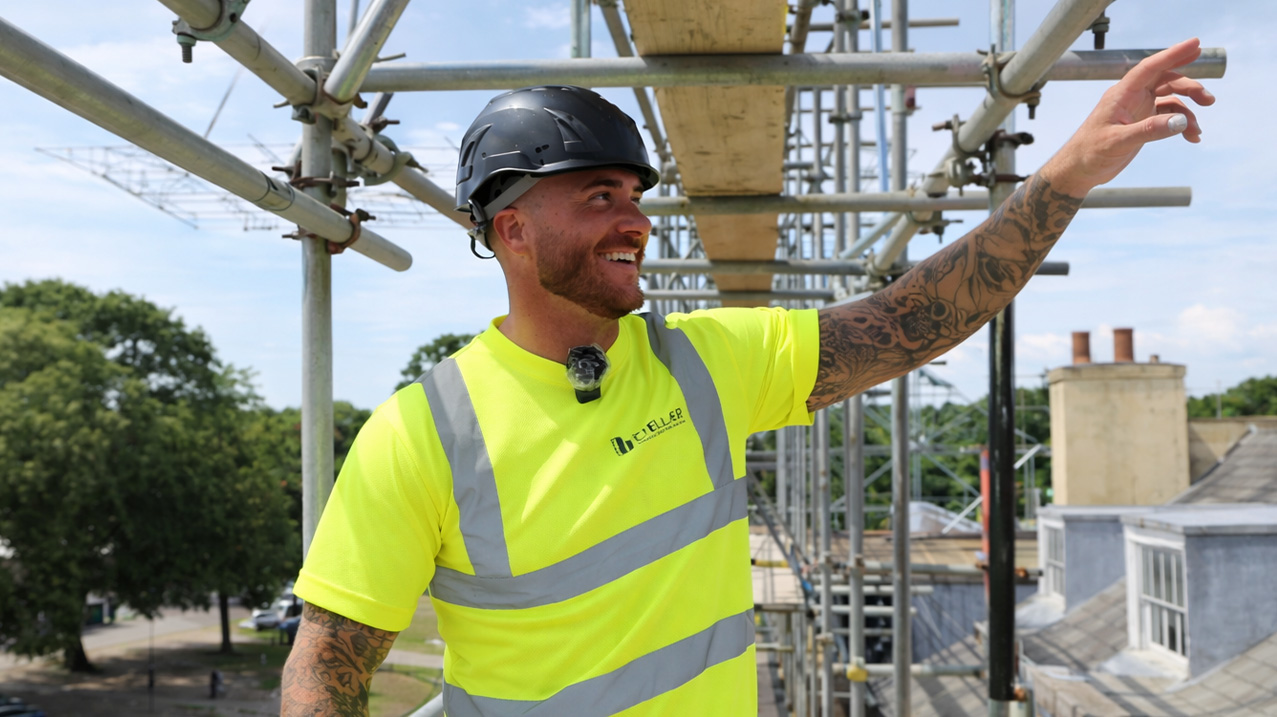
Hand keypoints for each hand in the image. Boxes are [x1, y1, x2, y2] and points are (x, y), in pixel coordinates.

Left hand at [1042, 38, 1215, 197]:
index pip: (1150, 67)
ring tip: (1197, 130)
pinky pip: (1169, 117)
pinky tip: (1191, 138)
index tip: (1196, 44)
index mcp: (1121, 94)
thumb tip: (1180, 121)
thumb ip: (1148, 130)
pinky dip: (1182, 124)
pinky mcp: (1143, 123)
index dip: (1172, 54)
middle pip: (1166, 80)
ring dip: (1188, 110)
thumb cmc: (1089, 153)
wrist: (1078, 171)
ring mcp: (1138, 109)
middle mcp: (1131, 97)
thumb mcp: (1118, 142)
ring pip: (1171, 98)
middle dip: (1189, 86)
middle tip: (1208, 99)